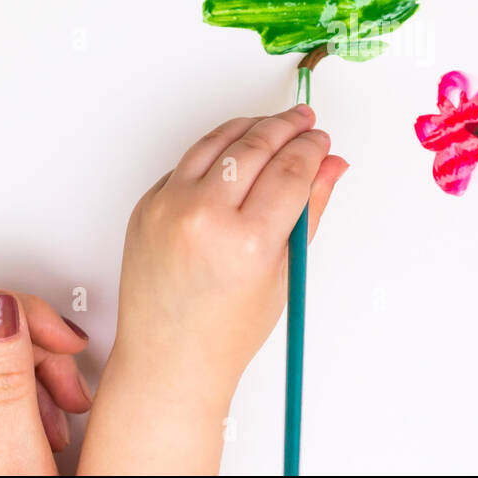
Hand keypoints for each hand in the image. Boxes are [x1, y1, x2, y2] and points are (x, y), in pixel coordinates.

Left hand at [0, 283, 91, 474]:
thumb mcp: (16, 462)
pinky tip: (28, 424)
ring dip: (22, 375)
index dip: (23, 315)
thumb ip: (6, 379)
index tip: (62, 343)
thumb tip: (0, 306)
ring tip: (53, 419)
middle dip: (29, 353)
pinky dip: (4, 394)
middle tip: (68, 392)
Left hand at [79, 104, 347, 473]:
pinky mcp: (146, 205)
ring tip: (274, 126)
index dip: (311, 148)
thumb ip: (309, 211)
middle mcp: (203, 218)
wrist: (168, 358)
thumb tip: (331, 166)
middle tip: (304, 120)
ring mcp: (168, 209)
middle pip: (255, 145)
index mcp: (246, 242)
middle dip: (286, 127)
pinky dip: (216, 152)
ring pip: (217, 142)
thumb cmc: (227, 330)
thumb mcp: (283, 272)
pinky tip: (237, 153)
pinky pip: (188, 163)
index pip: (291, 170)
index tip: (321, 140)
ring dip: (250, 127)